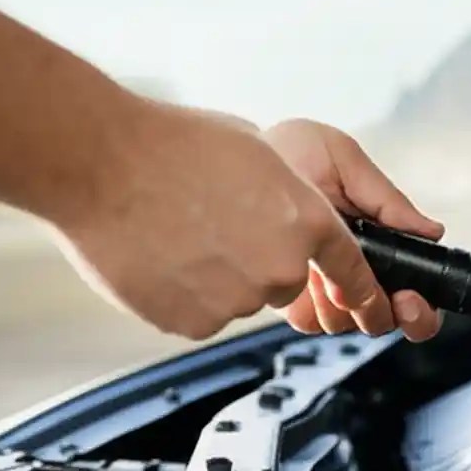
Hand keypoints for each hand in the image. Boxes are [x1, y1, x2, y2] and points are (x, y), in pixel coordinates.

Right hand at [51, 102, 379, 339]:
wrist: (99, 163)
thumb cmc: (170, 145)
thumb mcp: (256, 152)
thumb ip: (287, 195)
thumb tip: (290, 209)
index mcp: (308, 221)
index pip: (353, 269)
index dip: (361, 287)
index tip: (370, 305)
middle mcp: (282, 267)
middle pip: (287, 281)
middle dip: (259, 260)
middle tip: (214, 224)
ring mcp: (238, 301)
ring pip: (241, 297)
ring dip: (218, 276)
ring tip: (178, 232)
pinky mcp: (195, 324)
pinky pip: (201, 314)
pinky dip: (184, 293)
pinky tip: (160, 255)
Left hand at [262, 118, 443, 341]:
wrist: (229, 159)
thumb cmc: (285, 151)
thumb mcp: (343, 160)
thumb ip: (387, 199)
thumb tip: (430, 232)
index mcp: (376, 238)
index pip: (414, 290)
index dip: (419, 307)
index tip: (410, 297)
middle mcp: (351, 267)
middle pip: (386, 319)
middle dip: (389, 314)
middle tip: (387, 298)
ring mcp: (320, 285)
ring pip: (347, 324)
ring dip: (344, 303)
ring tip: (327, 268)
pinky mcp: (286, 295)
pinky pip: (308, 322)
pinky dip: (309, 305)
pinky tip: (303, 275)